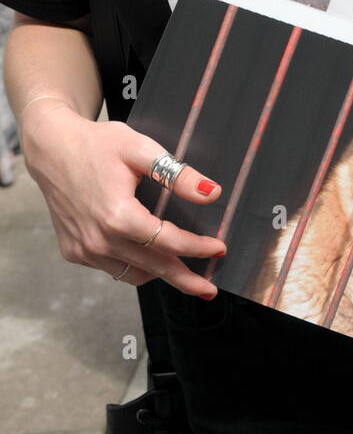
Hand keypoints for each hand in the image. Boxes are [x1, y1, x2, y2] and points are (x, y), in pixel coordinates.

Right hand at [22, 104, 225, 295]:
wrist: (52, 148)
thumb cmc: (97, 144)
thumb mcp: (140, 149)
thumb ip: (177, 174)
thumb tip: (211, 193)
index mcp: (118, 216)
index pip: (168, 242)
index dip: (197, 248)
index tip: (219, 248)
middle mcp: (99, 240)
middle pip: (154, 267)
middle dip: (185, 279)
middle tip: (210, 289)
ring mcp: (84, 250)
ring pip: (133, 273)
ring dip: (160, 273)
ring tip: (182, 269)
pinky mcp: (74, 252)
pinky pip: (113, 269)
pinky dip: (134, 264)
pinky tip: (147, 253)